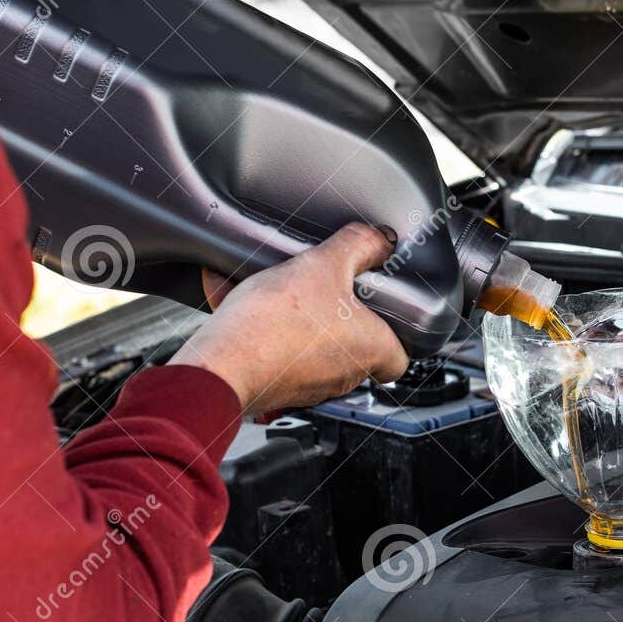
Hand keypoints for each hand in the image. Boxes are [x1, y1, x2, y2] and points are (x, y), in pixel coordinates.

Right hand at [171, 223, 408, 412]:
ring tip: (275, 281)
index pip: (400, 357)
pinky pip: (271, 345)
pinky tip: (233, 289)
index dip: (393, 333)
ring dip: (292, 311)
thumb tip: (379, 237)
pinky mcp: (273, 383)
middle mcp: (343, 375)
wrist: (222, 364)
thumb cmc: (276, 327)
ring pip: (308, 340)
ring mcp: (308, 383)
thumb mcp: (323, 265)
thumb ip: (357, 246)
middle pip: (352, 341)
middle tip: (324, 284)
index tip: (381, 308)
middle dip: (336, 310)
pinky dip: (257, 320)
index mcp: (369, 350)